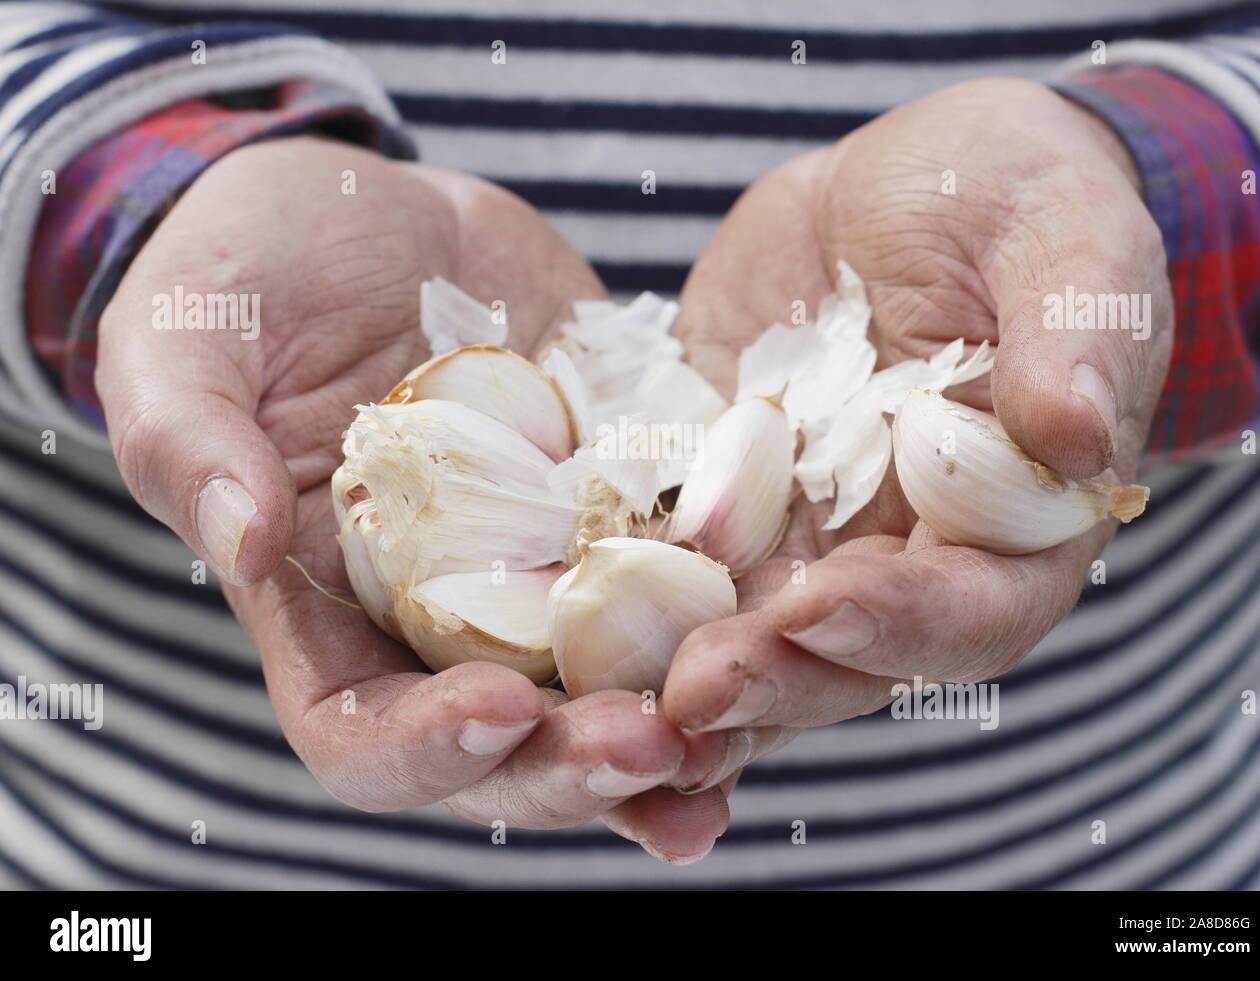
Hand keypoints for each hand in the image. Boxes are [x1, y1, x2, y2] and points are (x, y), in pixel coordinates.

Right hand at [96, 136, 728, 861]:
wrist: (372, 215)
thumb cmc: (247, 276)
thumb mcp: (185, 342)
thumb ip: (193, 444)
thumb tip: (242, 543)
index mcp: (325, 611)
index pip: (362, 731)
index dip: (425, 747)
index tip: (496, 711)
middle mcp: (443, 616)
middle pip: (512, 743)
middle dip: (578, 762)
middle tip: (654, 744)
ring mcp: (545, 567)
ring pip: (615, 688)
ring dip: (681, 728)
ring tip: (737, 734)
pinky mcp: (623, 503)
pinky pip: (689, 579)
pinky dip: (736, 614)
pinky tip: (793, 619)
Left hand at [661, 78, 1173, 783]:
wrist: (905, 191)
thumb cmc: (1015, 203)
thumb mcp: (1061, 237)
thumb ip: (1077, 333)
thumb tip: (1078, 435)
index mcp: (1012, 526)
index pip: (975, 610)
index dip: (902, 623)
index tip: (818, 604)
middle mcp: (906, 558)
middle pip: (847, 656)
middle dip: (773, 676)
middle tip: (691, 688)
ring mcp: (805, 538)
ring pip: (747, 637)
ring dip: (681, 673)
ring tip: (606, 696)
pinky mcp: (719, 502)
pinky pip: (666, 564)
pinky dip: (615, 598)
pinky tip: (553, 619)